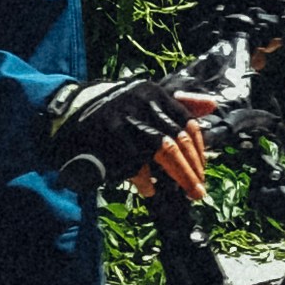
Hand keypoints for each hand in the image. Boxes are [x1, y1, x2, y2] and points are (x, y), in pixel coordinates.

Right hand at [45, 70, 210, 197]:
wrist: (72, 108)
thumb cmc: (117, 109)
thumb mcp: (146, 99)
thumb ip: (179, 103)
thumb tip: (211, 106)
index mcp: (154, 93)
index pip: (186, 121)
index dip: (198, 148)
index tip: (202, 168)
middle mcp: (142, 102)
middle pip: (178, 139)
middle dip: (192, 167)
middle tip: (199, 189)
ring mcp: (126, 118)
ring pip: (163, 151)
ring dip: (179, 175)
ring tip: (187, 191)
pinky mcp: (110, 134)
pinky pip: (135, 162)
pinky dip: (144, 178)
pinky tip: (149, 189)